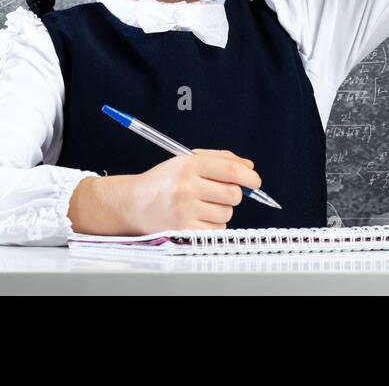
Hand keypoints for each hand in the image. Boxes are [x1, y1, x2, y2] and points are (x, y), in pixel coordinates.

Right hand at [123, 149, 261, 232]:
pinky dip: (213, 224)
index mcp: (189, 165)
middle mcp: (187, 186)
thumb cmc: (164, 181)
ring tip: (202, 205)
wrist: (133, 203)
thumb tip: (249, 168)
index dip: (249, 177)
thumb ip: (219, 159)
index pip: (231, 170)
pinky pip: (217, 229)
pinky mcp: (184, 229)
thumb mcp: (187, 161)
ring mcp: (185, 210)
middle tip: (219, 193)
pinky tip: (197, 217)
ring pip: (227, 213)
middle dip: (233, 194)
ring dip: (221, 210)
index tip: (255, 182)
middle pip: (233, 194)